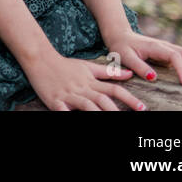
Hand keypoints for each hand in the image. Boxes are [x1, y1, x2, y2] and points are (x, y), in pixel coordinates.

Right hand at [22, 52, 145, 110]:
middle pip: (102, 99)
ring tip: (111, 123)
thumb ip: (108, 72)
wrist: (40, 59)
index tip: (142, 108)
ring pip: (87, 106)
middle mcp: (82, 88)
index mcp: (90, 81)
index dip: (128, 98)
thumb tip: (129, 73)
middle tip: (130, 119)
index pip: (113, 89)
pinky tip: (75, 119)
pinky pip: (64, 111)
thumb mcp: (87, 67)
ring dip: (99, 114)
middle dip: (117, 111)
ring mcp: (68, 95)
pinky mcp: (55, 101)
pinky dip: (70, 116)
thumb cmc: (65, 65)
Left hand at [101, 29, 181, 85]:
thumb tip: (154, 78)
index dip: (181, 69)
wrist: (119, 35)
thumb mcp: (125, 57)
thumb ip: (139, 67)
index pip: (174, 56)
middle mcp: (164, 46)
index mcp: (155, 46)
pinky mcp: (168, 54)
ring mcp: (167, 49)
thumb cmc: (121, 47)